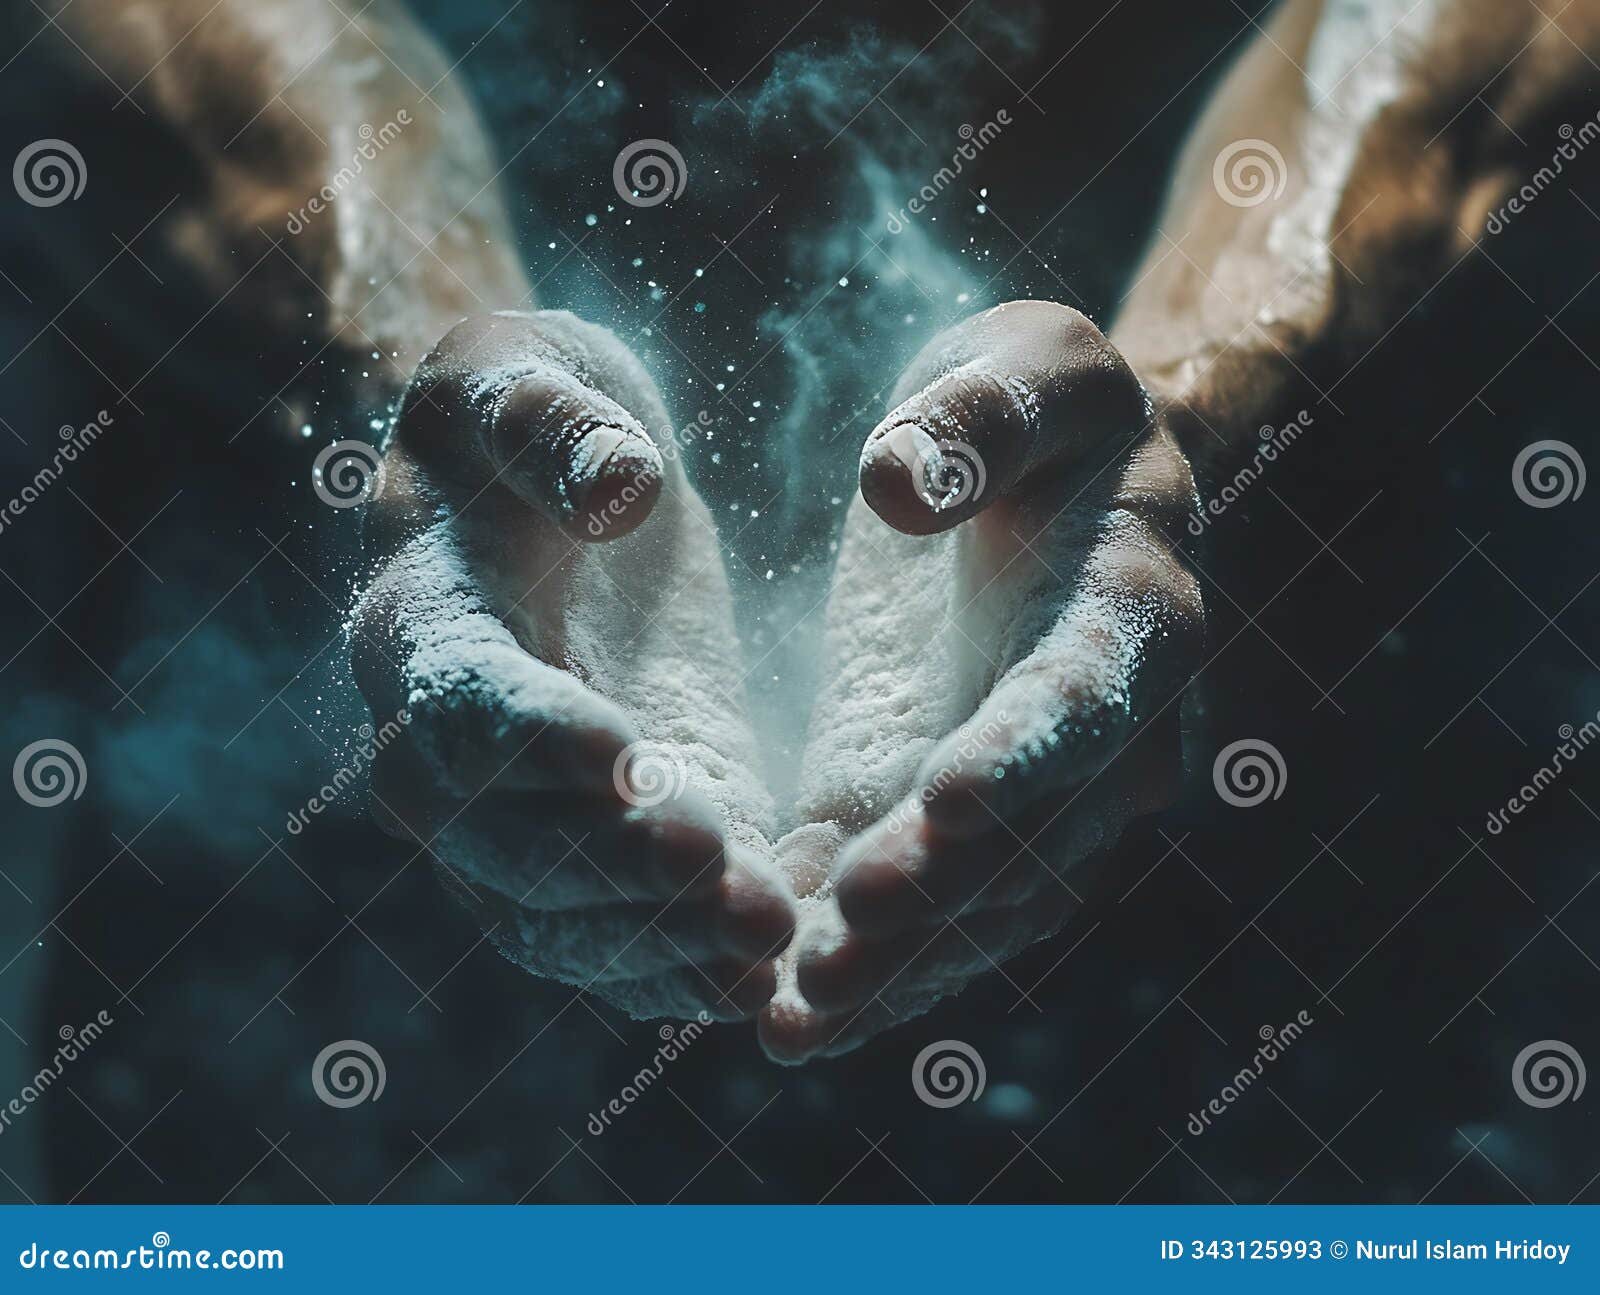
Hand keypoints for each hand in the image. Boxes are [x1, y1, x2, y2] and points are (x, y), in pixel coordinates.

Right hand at [350, 311, 794, 1021]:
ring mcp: (521, 813)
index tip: (629, 757)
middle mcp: (446, 749)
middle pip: (505, 848)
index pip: (461, 707)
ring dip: (660, 947)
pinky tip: (776, 972)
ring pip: (559, 920)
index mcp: (423, 627)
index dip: (532, 743)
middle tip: (735, 888)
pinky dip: (685, 962)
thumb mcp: (531, 375)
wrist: (557, 478)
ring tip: (770, 950)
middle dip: (619, 877)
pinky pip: (620, 933)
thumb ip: (558, 424)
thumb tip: (621, 485)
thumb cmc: (536, 408)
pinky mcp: (600, 840)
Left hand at [761, 301, 1203, 1061]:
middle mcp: (1107, 732)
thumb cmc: (1037, 408)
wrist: (1047, 479)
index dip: (1023, 758)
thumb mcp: (1026, 362)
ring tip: (794, 1018)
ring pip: (986, 911)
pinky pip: (930, 916)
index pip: (1083, 699)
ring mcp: (1038, 796)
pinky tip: (782, 1010)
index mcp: (1132, 611)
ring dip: (897, 969)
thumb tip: (892, 481)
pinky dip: (869, 967)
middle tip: (836, 953)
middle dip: (939, 902)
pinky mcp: (956, 822)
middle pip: (1038, 841)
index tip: (945, 808)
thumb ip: (978, 414)